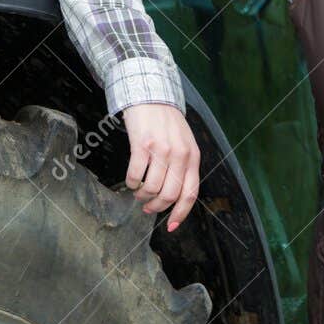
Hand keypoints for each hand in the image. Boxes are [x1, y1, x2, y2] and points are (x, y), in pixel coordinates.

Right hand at [120, 102, 200, 232]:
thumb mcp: (185, 144)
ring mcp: (161, 150)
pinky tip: (131, 180)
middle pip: (169, 195)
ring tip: (139, 191)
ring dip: (142, 196)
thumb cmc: (167, 123)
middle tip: (147, 207)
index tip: (171, 226)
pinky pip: (135, 175)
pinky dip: (131, 183)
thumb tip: (175, 196)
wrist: (152, 96)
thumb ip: (183, 167)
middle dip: (156, 207)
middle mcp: (180, 155)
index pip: (190, 193)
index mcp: (193, 157)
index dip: (181, 214)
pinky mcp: (142, 145)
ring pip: (152, 188)